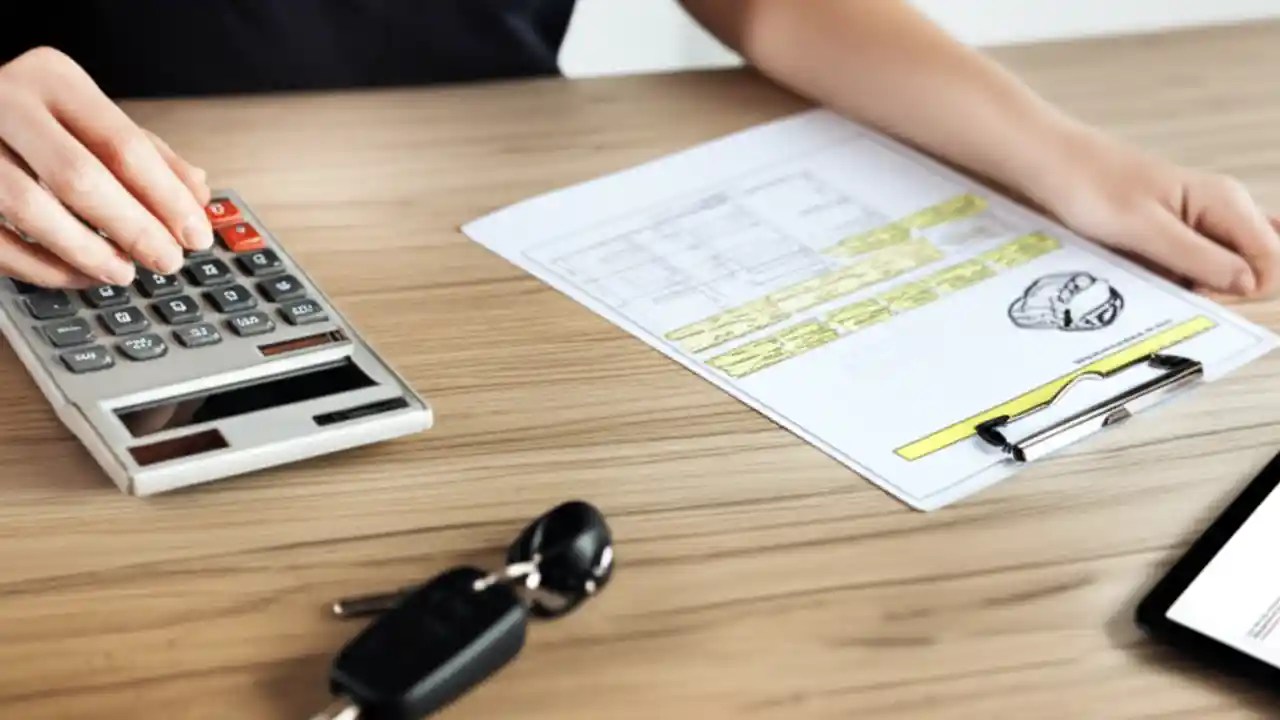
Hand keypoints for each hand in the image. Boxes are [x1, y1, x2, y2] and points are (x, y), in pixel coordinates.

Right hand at [0, 47, 211, 288]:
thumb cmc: (35, 120)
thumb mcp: (94, 119)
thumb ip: (149, 155)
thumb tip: (197, 195)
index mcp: (54, 79)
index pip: (124, 144)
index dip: (167, 198)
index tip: (196, 235)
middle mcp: (7, 102)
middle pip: (79, 176)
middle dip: (133, 228)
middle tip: (167, 261)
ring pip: (29, 208)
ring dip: (86, 251)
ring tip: (124, 273)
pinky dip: (40, 267)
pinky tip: (78, 275)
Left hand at [1033, 122, 1279, 298]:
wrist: (1052, 164)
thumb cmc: (1091, 186)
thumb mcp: (1145, 229)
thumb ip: (1200, 257)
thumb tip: (1251, 284)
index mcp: (1226, 202)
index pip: (1272, 261)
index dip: (1240, 289)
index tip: (1194, 290)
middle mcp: (1222, 210)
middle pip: (1252, 268)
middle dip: (1219, 289)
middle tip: (1171, 284)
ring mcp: (1199, 222)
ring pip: (1221, 270)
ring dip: (1193, 285)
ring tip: (1152, 273)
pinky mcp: (1174, 232)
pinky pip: (1191, 264)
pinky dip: (1175, 277)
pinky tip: (1149, 273)